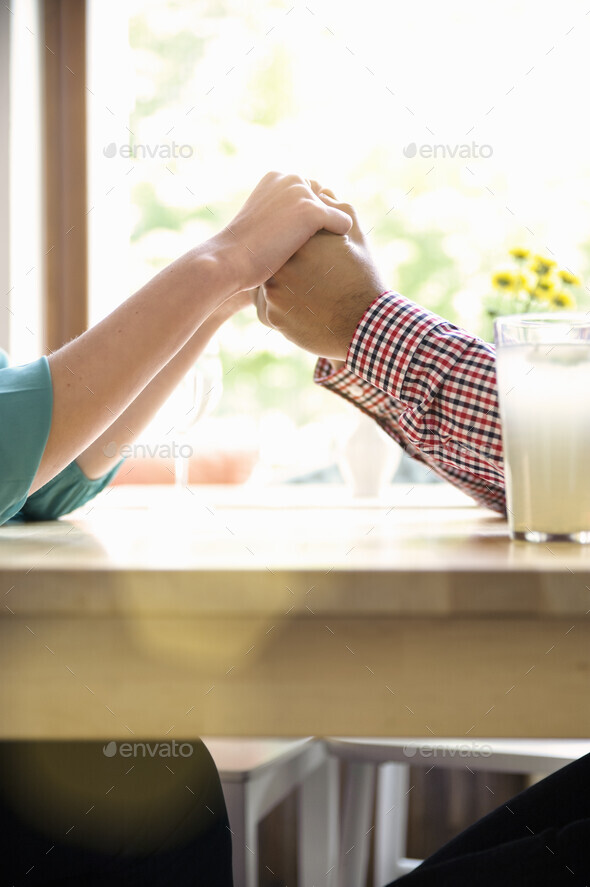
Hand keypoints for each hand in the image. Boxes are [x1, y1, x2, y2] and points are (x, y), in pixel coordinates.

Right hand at [207, 173, 352, 294]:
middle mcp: (291, 178)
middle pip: (327, 199)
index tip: (300, 238)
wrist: (230, 259)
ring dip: (330, 232)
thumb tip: (299, 225)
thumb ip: (282, 213)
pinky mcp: (312, 212)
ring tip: (320, 253)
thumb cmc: (242, 250)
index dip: (309, 217)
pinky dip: (339, 240)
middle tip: (315, 247)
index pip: (311, 192)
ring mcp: (303, 194)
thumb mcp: (261, 221)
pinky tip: (326, 256)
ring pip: (337, 211)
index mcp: (277, 176)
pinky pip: (343, 223)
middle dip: (324, 221)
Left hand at [254, 191, 385, 358]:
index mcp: (299, 239)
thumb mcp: (355, 235)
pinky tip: (300, 311)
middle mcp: (281, 262)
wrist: (366, 325)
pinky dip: (278, 309)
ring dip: (279, 287)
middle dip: (284, 264)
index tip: (312, 256)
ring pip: (265, 282)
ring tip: (306, 295)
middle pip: (271, 257)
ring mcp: (272, 290)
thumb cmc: (363, 278)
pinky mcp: (269, 315)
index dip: (296, 243)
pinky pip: (264, 307)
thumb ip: (335, 209)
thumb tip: (319, 191)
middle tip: (308, 277)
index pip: (284, 233)